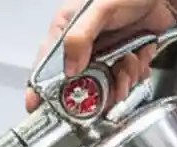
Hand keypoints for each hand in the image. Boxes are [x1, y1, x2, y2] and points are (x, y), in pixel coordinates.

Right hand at [25, 0, 176, 111]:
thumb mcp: (100, 8)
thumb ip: (80, 37)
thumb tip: (69, 68)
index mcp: (66, 28)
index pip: (46, 64)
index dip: (41, 88)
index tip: (38, 107)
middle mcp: (82, 44)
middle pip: (77, 81)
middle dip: (93, 90)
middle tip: (104, 92)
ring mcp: (103, 52)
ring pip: (102, 84)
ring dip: (118, 83)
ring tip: (128, 68)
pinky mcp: (121, 58)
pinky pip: (122, 80)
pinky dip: (133, 77)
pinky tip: (138, 62)